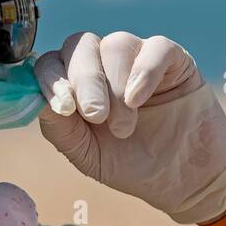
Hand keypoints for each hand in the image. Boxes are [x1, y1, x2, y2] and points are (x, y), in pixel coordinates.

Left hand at [35, 31, 225, 223]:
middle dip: (85, 80)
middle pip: (80, 45)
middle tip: (97, 117)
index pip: (51, 62)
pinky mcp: (175, 61)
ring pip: (116, 44)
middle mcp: (104, 64)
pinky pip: (157, 47)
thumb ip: (61, 129)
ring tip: (124, 126)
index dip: (50, 78)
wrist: (185, 181)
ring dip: (116, 86)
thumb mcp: (88, 155)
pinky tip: (140, 99)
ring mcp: (139, 58)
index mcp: (76, 84)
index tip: (63, 107)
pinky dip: (145, 70)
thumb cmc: (132, 165)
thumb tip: (40, 101)